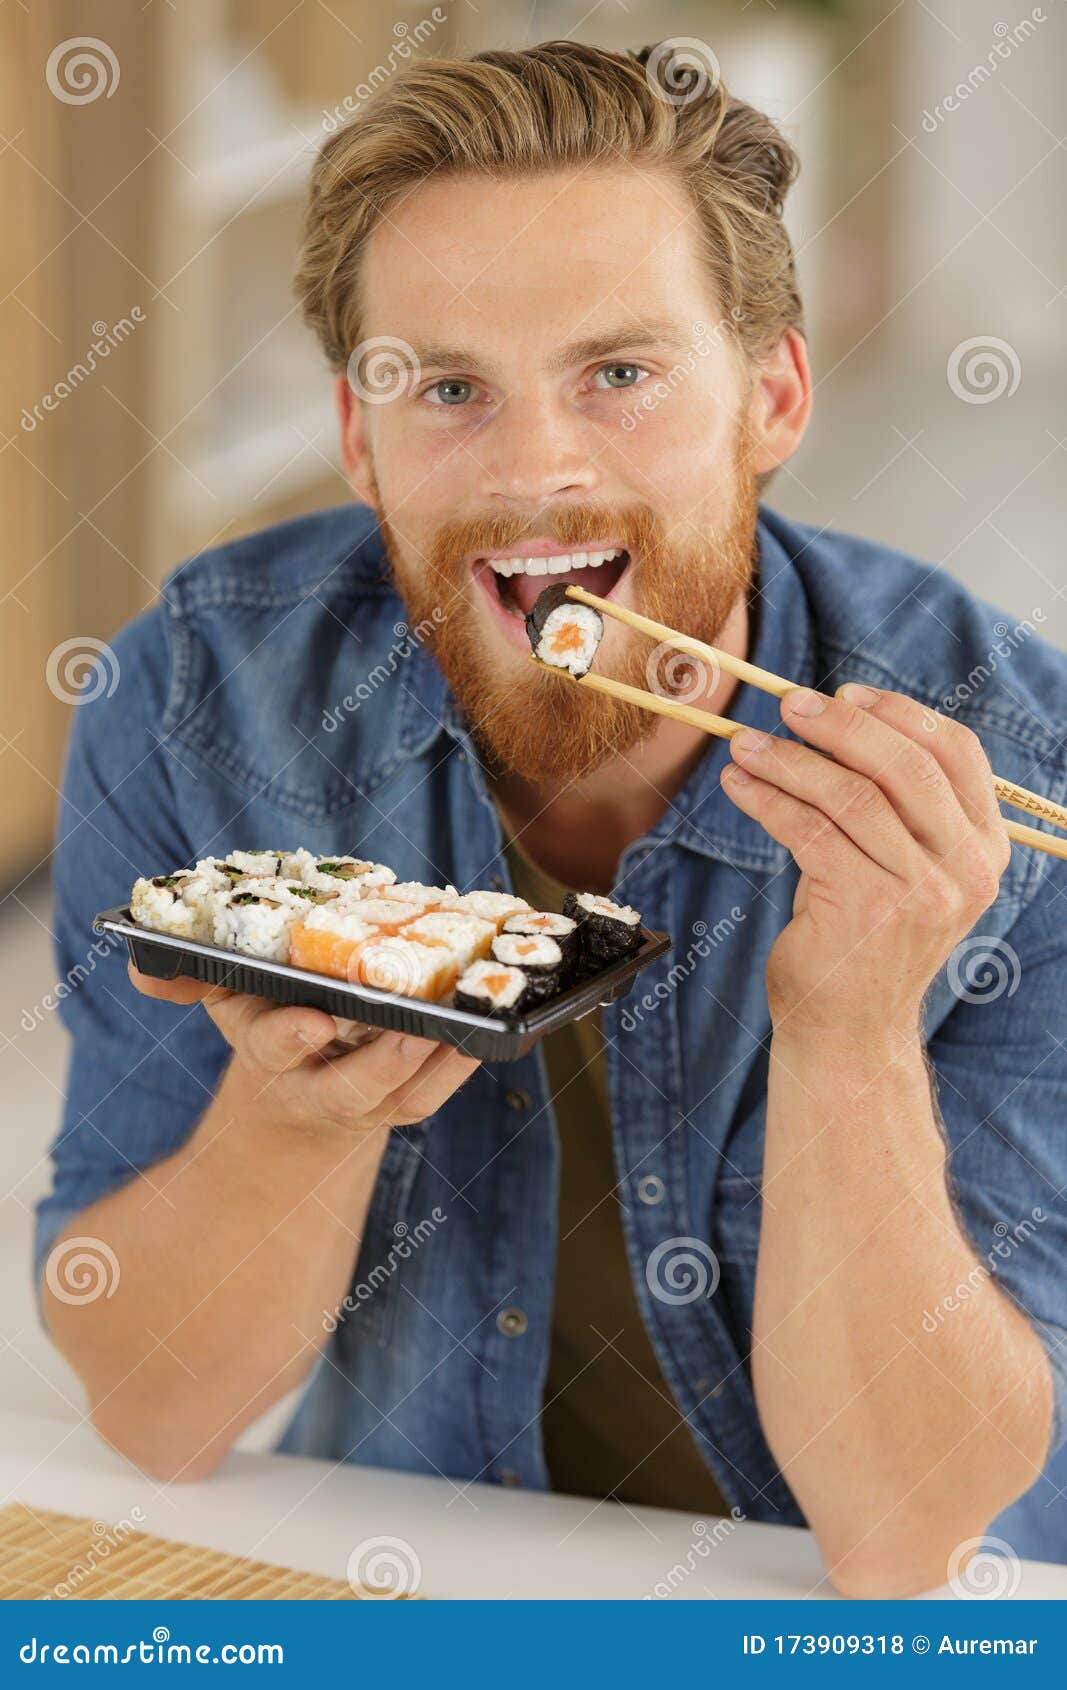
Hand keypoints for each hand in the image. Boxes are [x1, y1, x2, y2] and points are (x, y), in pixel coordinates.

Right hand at [129, 966, 480, 1135]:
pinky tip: (480, 1039)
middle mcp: (314, 1083)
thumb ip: (190, 976)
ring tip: (459, 1030)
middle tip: (410, 1032)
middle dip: (376, 1066)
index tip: (313, 1022)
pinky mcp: (400, 1102)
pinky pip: (431, 1096)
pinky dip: (456, 1070)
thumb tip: (144, 971)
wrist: (290, 1103)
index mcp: (267, 1050)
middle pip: (345, 1089)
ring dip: (432, 1066)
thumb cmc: (266, 1020)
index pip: (271, 1046)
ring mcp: (363, 1099)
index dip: (290, 1036)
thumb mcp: (226, 997)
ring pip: (399, 1095)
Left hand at [720, 684, 1011, 1041]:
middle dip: (840, 725)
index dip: (900, 713)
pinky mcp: (867, 909)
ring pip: (850, 796)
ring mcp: (921, 892)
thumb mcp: (904, 869)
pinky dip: (765, 800)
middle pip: (904, 766)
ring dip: (787, 761)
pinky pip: (808, 831)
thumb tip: (837, 721)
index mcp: (985, 848)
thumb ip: (896, 807)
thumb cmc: (866, 939)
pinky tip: (737, 786)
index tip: (846, 693)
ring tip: (743, 744)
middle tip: (787, 704)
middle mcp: (965, 868)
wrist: (851, 1032)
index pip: (956, 754)